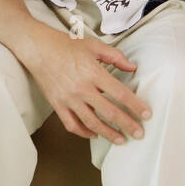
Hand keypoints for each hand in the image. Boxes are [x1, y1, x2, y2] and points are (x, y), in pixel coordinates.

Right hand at [26, 29, 151, 145]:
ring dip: (108, 134)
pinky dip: (84, 133)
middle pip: (109, 112)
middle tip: (139, 134)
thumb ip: (115, 57)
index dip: (135, 106)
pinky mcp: (57, 105)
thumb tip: (133, 67)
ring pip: (92, 123)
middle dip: (127, 125)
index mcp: (93, 72)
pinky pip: (72, 124)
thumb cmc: (65, 45)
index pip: (120, 94)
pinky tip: (95, 135)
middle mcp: (81, 88)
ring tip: (121, 140)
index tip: (147, 115)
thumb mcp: (94, 46)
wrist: (37, 48)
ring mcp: (68, 99)